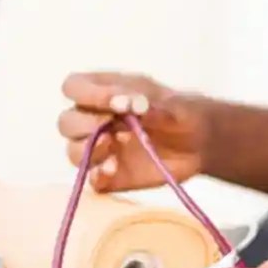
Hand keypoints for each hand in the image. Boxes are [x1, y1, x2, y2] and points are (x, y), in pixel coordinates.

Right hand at [57, 72, 211, 191]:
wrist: (201, 142)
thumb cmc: (181, 113)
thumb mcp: (173, 104)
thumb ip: (153, 104)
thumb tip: (133, 105)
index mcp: (103, 92)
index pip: (74, 87)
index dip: (88, 94)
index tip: (120, 103)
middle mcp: (94, 120)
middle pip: (66, 122)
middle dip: (85, 125)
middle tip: (113, 127)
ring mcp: (100, 150)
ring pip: (73, 151)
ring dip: (89, 150)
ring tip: (113, 147)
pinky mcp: (110, 176)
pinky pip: (92, 179)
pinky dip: (97, 175)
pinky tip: (114, 169)